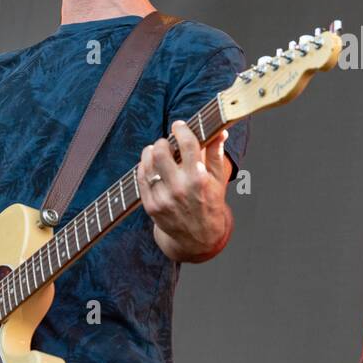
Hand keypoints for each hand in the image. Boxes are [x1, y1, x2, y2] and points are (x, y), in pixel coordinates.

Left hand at [138, 120, 229, 259]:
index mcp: (199, 179)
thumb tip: (221, 131)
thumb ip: (216, 154)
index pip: (187, 144)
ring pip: (148, 164)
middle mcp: (180, 188)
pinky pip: (141, 179)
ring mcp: (164, 198)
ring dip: (150, 152)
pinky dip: (144, 167)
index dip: (181, 130)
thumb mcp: (218, 180)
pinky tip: (150, 164)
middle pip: (161, 151)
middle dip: (163, 141)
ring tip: (156, 150)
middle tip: (166, 141)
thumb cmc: (210, 204)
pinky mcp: (152, 206)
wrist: (199, 238)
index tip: (178, 125)